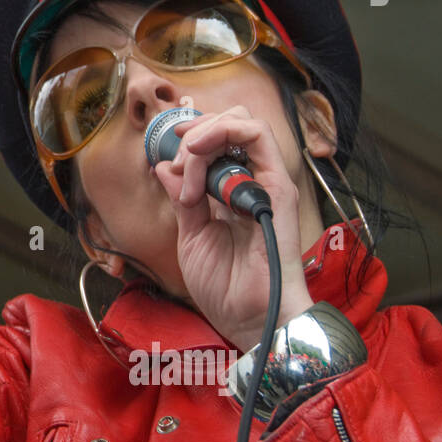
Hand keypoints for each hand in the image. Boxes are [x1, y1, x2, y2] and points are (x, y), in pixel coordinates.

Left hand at [150, 106, 313, 352]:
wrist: (247, 318)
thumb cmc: (224, 287)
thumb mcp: (190, 236)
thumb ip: (182, 198)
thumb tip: (164, 167)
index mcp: (230, 194)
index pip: (218, 142)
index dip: (190, 133)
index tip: (165, 146)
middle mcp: (251, 183)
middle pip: (232, 124)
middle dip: (195, 129)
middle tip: (174, 154)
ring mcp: (266, 183)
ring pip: (244, 123)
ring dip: (205, 133)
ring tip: (185, 161)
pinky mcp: (277, 187)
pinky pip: (259, 138)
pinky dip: (224, 133)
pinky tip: (198, 155)